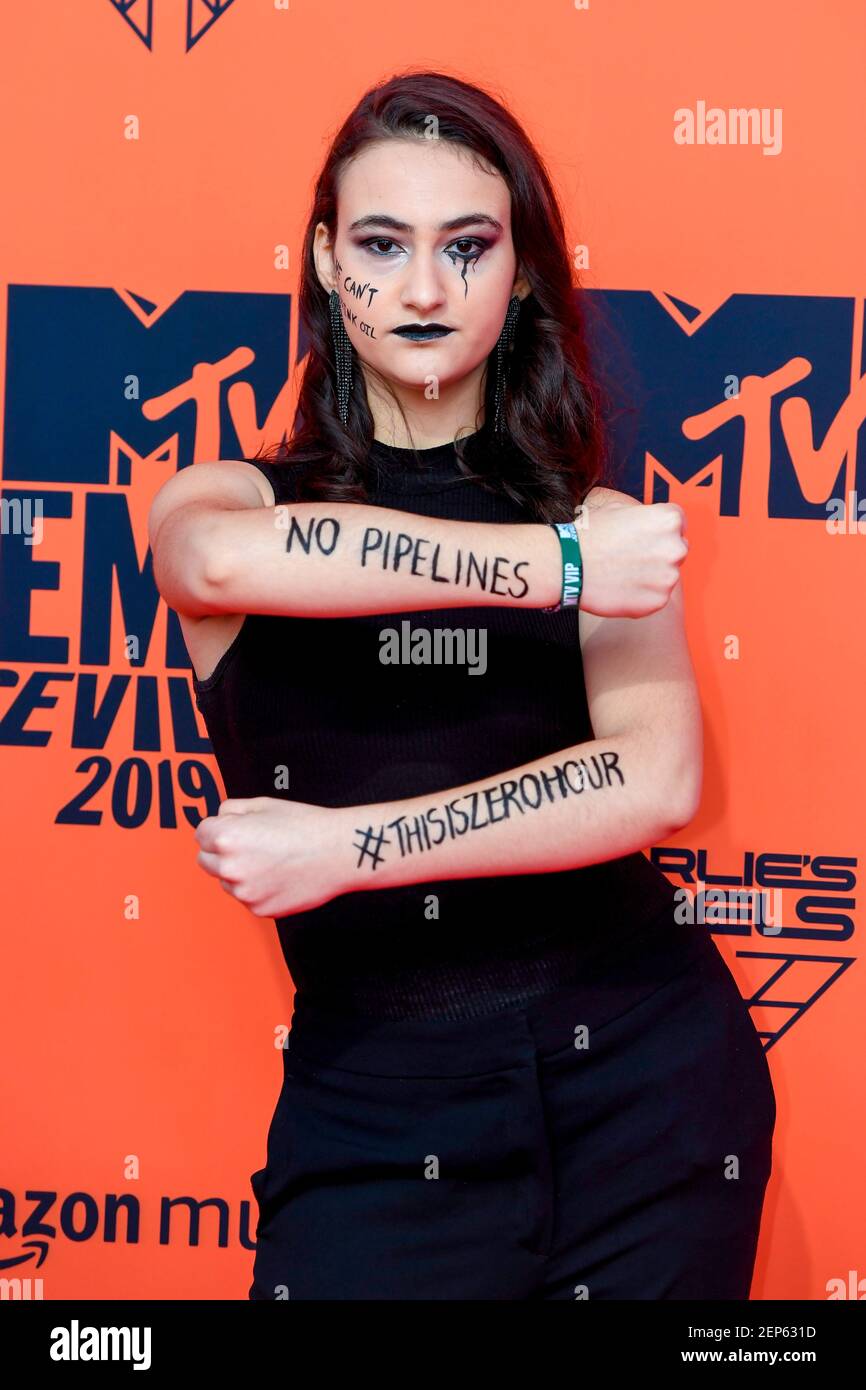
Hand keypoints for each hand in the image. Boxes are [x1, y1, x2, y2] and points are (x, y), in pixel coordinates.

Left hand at [195, 796, 347, 917]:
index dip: (217, 829)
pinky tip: (279, 875)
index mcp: (227, 838)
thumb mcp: (264, 804)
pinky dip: (257, 889)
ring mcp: (245, 892)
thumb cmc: (306, 827)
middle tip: (250, 845)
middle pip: (205, 861)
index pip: (200, 835)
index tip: (232, 830)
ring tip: (270, 860)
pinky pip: (247, 898)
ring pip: (226, 882)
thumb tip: (218, 819)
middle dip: (220, 852)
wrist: (337, 853)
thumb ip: (232, 810)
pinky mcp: (259, 909)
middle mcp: (230, 868)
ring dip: (239, 873)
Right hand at [577, 498, 687, 617]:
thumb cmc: (588, 536)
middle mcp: (675, 548)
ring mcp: (668, 577)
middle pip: (677, 549)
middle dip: (659, 553)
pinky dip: (642, 595)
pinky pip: (656, 597)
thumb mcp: (617, 509)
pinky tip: (622, 587)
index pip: (678, 523)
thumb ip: (642, 516)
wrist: (568, 565)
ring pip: (667, 575)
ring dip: (652, 575)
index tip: (646, 537)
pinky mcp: (658, 601)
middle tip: (632, 556)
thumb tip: (648, 521)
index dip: (659, 529)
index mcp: (668, 520)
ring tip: (623, 573)